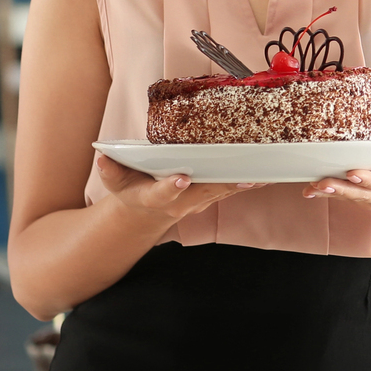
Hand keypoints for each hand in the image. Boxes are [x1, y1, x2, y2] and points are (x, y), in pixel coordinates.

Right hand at [95, 152, 258, 227]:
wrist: (144, 214)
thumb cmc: (131, 191)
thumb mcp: (115, 181)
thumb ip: (110, 169)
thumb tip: (103, 155)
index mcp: (155, 196)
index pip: (162, 193)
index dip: (171, 187)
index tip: (181, 179)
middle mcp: (180, 202)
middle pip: (203, 193)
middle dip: (222, 185)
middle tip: (242, 175)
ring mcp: (198, 201)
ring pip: (222, 192)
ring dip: (242, 184)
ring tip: (262, 172)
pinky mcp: (211, 197)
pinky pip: (231, 190)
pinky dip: (248, 182)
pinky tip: (267, 174)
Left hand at [303, 147, 370, 220]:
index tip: (354, 172)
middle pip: (365, 195)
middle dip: (344, 189)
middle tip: (324, 181)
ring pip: (353, 199)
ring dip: (332, 193)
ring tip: (313, 187)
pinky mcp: (366, 202)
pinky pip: (346, 200)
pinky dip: (329, 196)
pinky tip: (310, 191)